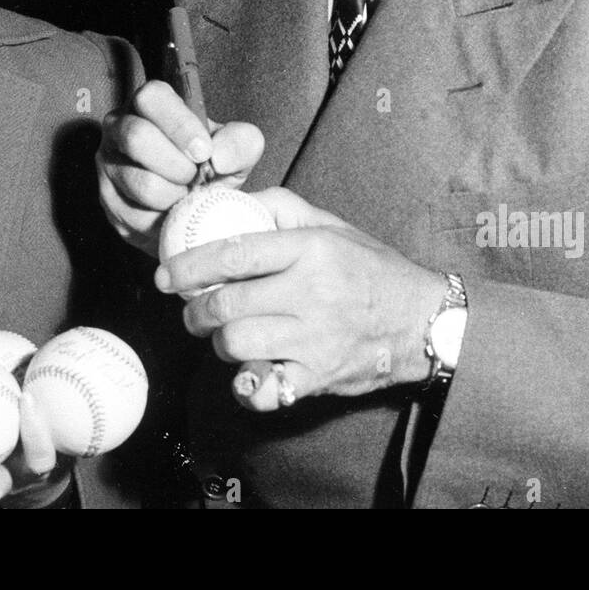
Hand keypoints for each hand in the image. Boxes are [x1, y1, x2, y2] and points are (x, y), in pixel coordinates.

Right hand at [97, 79, 264, 254]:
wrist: (195, 209)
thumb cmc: (211, 169)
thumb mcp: (236, 152)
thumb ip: (241, 143)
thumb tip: (221, 156)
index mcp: (152, 104)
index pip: (152, 97)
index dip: (179, 125)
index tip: (203, 151)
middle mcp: (120, 126)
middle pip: (137, 137)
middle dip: (177, 165)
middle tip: (195, 178)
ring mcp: (108, 163)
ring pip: (139, 181)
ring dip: (174, 196)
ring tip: (186, 196)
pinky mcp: (107, 199)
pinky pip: (134, 214)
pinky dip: (162, 220)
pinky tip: (171, 212)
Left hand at [156, 188, 446, 410]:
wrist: (421, 320)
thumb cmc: (370, 269)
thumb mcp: (332, 225)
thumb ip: (281, 208)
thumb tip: (232, 200)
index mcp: (310, 250)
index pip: (235, 253)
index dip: (190, 265)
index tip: (166, 274)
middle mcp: (310, 293)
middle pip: (226, 305)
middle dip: (195, 311)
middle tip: (193, 310)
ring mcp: (314, 338)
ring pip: (236, 344)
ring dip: (218, 342)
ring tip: (224, 335)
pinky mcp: (318, 376)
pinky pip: (264, 389)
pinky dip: (246, 386)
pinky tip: (248, 373)